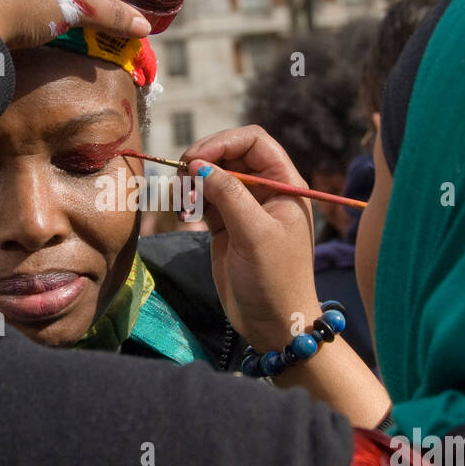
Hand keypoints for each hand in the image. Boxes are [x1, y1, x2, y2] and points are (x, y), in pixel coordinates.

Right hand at [183, 125, 320, 350]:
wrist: (273, 324)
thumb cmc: (275, 279)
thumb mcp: (255, 234)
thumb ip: (228, 194)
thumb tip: (198, 164)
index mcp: (284, 184)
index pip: (254, 141)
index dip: (223, 142)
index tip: (196, 158)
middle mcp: (265, 190)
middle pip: (229, 154)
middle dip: (203, 160)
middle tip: (180, 177)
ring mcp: (243, 208)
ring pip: (212, 176)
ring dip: (191, 181)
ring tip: (180, 199)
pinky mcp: (225, 226)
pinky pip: (203, 199)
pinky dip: (189, 200)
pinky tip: (183, 212)